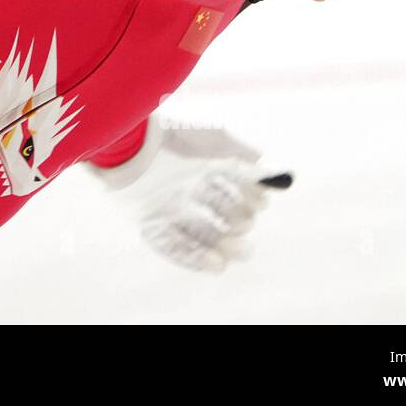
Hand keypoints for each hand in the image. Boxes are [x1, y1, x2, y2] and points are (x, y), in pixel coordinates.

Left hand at [92, 115, 291, 272]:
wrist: (131, 146)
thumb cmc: (176, 140)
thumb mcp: (217, 142)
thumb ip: (246, 158)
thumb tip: (273, 174)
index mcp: (197, 165)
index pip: (228, 187)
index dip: (246, 198)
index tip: (261, 205)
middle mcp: (181, 187)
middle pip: (214, 212)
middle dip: (235, 224)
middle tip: (246, 231)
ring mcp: (163, 205)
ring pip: (196, 232)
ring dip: (219, 245)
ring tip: (238, 253)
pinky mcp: (147, 220)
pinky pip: (170, 244)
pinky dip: (193, 256)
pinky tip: (217, 265)